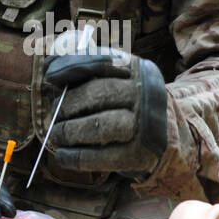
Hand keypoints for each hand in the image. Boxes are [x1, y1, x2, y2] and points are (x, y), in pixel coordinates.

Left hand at [43, 48, 168, 176]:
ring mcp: (146, 125)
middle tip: (55, 114)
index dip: (72, 65)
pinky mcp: (140, 154)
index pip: (101, 61)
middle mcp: (146, 93)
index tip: (49, 75)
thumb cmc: (129, 105)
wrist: (169, 137)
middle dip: (69, 104)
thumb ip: (86, 72)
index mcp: (137, 69)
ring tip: (56, 135)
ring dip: (70, 131)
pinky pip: (103, 157)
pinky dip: (77, 157)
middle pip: (99, 93)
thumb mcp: (116, 80)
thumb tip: (49, 68)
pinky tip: (63, 156)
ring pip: (100, 125)